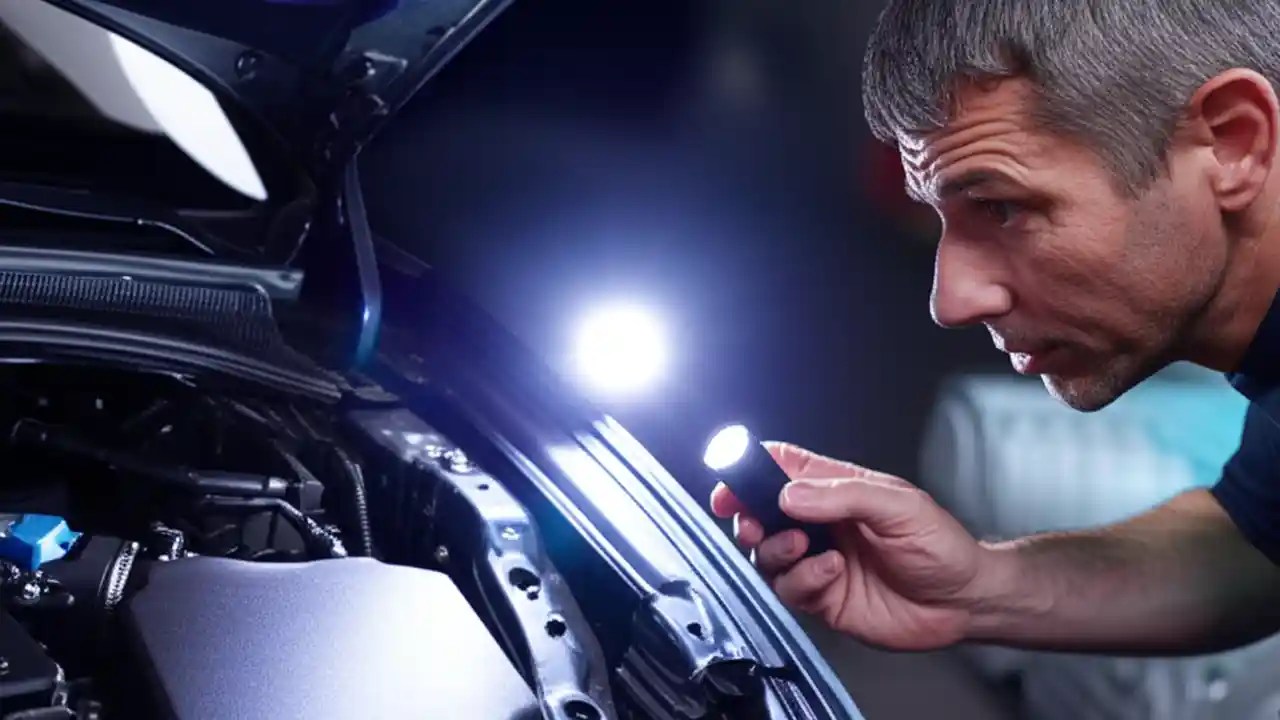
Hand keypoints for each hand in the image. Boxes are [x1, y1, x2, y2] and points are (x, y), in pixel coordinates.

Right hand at [710, 442, 991, 650]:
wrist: (964, 601)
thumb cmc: (939, 543)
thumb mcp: (899, 506)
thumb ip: (843, 497)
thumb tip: (788, 494)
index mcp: (833, 489)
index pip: (779, 467)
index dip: (747, 470)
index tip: (728, 481)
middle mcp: (818, 523)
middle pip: (758, 513)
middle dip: (745, 517)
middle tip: (750, 524)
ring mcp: (816, 561)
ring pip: (766, 554)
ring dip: (775, 550)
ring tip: (802, 546)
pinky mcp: (821, 598)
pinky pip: (790, 589)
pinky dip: (802, 580)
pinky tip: (831, 573)